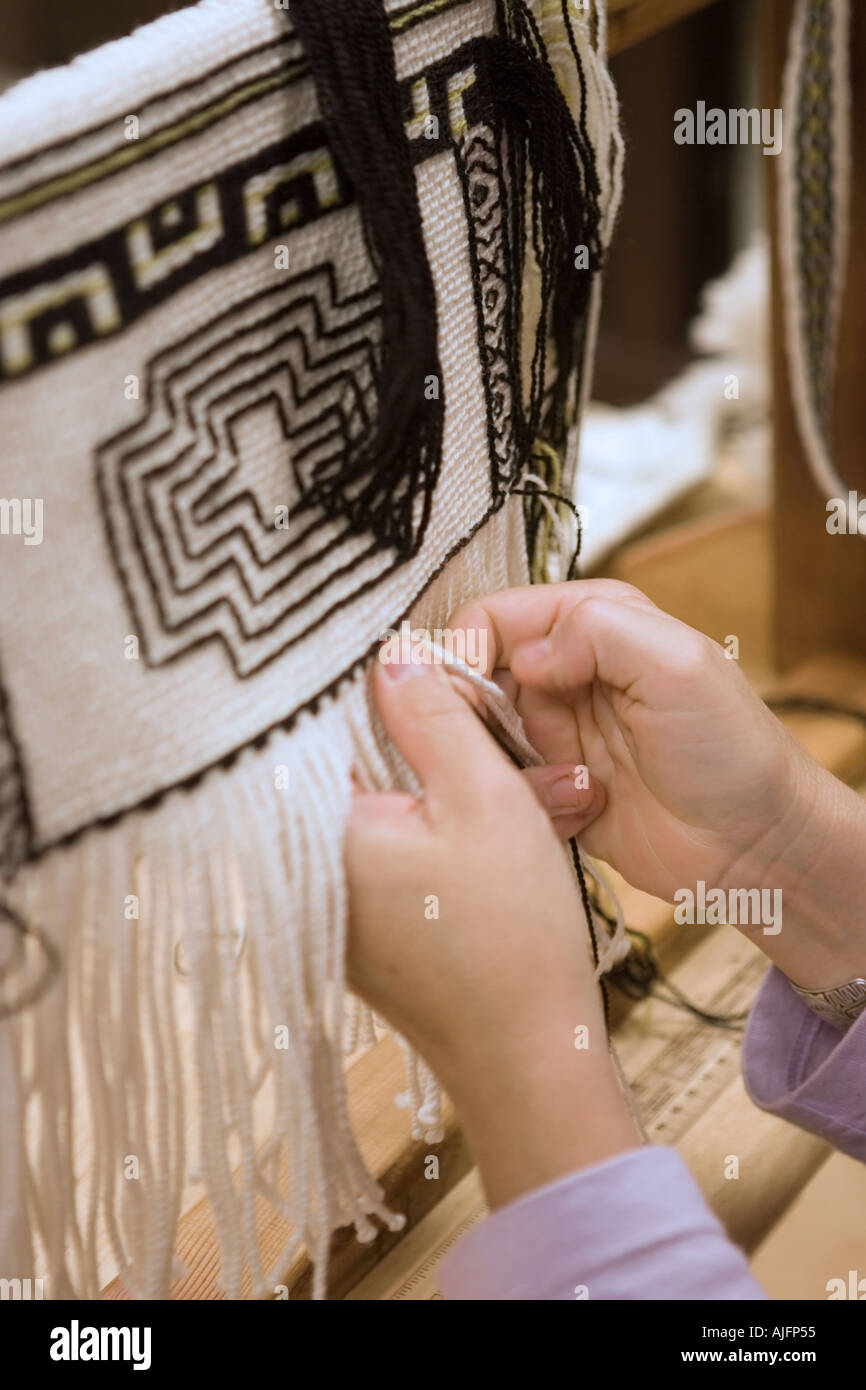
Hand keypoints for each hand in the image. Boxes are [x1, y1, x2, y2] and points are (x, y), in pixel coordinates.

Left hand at [345, 649, 639, 1207]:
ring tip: (505, 784)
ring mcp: (322, 905)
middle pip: (345, 762)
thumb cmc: (511, 934)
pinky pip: (378, 850)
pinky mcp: (351, 929)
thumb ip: (432, 716)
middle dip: (414, 739)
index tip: (429, 672)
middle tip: (483, 731)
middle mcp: (298, 869)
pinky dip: (424, 830)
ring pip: (369, 805)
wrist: (527, 1056)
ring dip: (428, 785)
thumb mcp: (485, 796)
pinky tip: (483, 829)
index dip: (377, 685)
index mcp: (316, 827)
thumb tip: (393, 657)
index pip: (318, 719)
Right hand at [451, 579, 865, 989]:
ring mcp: (556, 728)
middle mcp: (567, 668)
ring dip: (500, 758)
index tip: (467, 693)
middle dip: (472, 710)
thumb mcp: (678, 663)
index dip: (466, 649)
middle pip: (474, 672)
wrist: (757, 844)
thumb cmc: (732, 750)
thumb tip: (523, 656)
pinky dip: (520, 795)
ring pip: (479, 731)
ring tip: (557, 779)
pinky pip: (501, 782)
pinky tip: (574, 806)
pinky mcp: (552, 782)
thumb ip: (597, 631)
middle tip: (502, 746)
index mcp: (594, 620)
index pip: (494, 616)